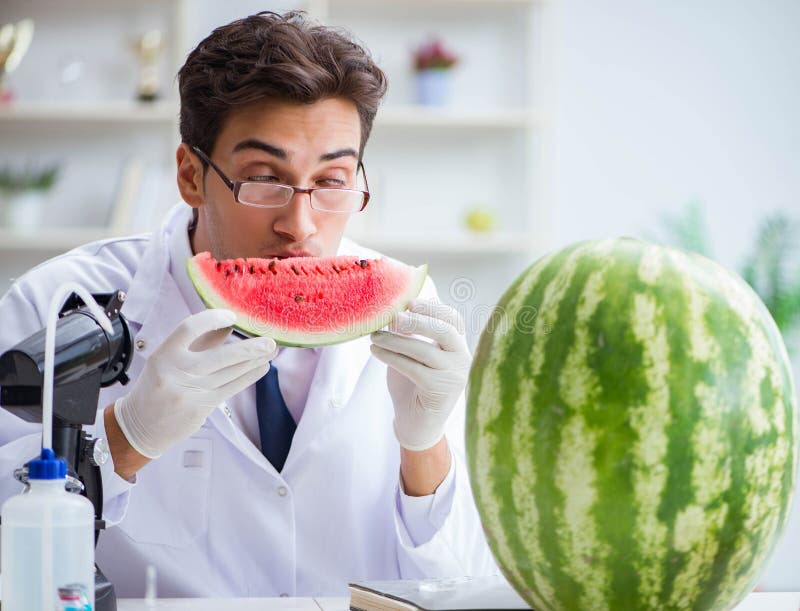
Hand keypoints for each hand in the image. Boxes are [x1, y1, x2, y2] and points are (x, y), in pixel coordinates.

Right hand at [114, 309, 276, 458]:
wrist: (141, 426)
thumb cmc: (157, 387)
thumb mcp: (168, 359)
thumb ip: (198, 342)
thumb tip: (228, 326)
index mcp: (162, 355)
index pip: (189, 328)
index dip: (213, 318)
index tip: (232, 316)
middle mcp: (175, 373)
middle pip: (220, 356)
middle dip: (249, 348)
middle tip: (270, 341)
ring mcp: (189, 392)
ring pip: (230, 373)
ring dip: (254, 361)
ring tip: (271, 352)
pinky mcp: (201, 408)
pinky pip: (231, 388)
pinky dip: (248, 377)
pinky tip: (261, 368)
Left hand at [369, 299, 470, 450]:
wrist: (416, 424)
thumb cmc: (412, 386)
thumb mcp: (411, 355)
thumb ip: (409, 334)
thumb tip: (394, 310)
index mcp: (457, 347)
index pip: (454, 320)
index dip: (434, 308)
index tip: (410, 303)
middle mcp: (462, 359)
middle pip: (445, 331)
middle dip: (418, 321)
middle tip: (393, 318)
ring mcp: (455, 376)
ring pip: (424, 350)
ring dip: (396, 340)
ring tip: (375, 336)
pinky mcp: (440, 391)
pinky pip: (413, 368)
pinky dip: (391, 357)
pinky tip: (375, 352)